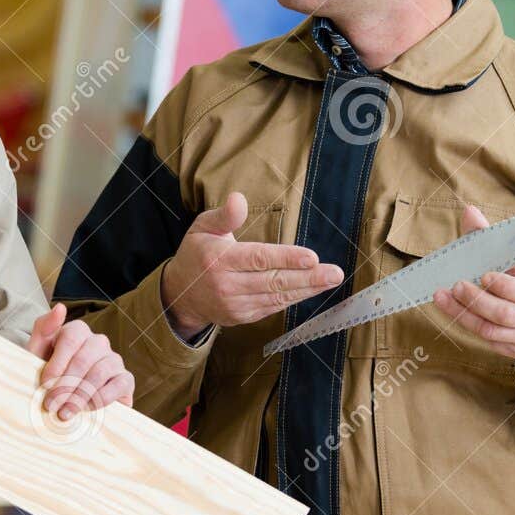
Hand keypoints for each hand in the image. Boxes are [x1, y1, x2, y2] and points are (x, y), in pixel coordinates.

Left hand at [26, 303, 132, 418]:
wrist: (66, 400)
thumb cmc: (50, 375)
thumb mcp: (37, 352)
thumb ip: (43, 328)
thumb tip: (60, 308)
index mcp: (77, 331)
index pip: (71, 338)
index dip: (57, 363)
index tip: (45, 384)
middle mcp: (98, 342)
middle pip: (83, 359)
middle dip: (65, 385)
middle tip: (52, 404)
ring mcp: (114, 360)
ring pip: (99, 373)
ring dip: (79, 396)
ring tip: (65, 412)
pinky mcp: (126, 379)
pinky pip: (117, 386)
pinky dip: (100, 400)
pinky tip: (86, 409)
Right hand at [160, 192, 342, 338]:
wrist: (179, 295)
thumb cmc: (197, 254)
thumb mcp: (203, 227)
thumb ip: (224, 215)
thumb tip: (238, 198)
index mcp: (220, 260)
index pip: (259, 259)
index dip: (287, 259)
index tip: (311, 257)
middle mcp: (228, 285)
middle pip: (274, 281)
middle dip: (308, 277)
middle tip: (334, 273)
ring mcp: (236, 304)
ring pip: (277, 296)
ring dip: (307, 289)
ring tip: (331, 280)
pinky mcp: (243, 316)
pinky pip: (273, 306)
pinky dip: (294, 298)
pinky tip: (312, 289)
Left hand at [433, 204, 514, 365]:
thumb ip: (494, 239)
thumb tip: (469, 212)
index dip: (505, 286)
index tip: (483, 275)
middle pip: (507, 315)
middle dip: (478, 301)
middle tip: (457, 285)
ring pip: (493, 332)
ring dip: (465, 314)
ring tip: (444, 297)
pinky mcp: (514, 350)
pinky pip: (488, 341)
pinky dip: (468, 324)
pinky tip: (452, 309)